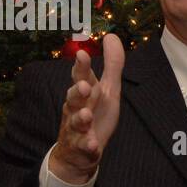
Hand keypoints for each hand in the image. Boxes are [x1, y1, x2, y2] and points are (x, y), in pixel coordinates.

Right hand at [49, 34, 124, 183]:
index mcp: (84, 93)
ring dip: (81, 118)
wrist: (79, 151)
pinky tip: (93, 144)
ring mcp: (77, 129)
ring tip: (87, 115)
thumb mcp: (107, 89)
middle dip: (78, 92)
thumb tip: (111, 36)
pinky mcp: (82, 148)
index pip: (80, 77)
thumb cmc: (94, 114)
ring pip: (76, 122)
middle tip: (85, 86)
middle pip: (74, 98)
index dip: (81, 67)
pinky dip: (88, 145)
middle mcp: (76, 108)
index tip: (82, 54)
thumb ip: (112, 65)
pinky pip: (84, 147)